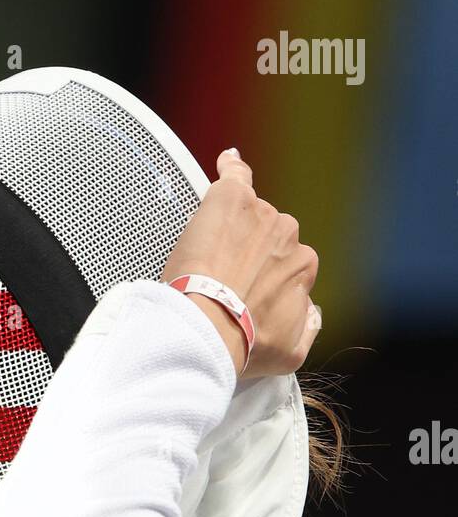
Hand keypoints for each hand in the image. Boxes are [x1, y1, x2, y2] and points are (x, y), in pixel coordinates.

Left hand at [161, 149, 320, 377]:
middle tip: (219, 277)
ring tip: (205, 256)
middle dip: (247, 253)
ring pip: (245, 215)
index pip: (285, 263)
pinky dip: (231, 169)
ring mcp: (260, 215)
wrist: (208, 328)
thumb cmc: (242, 343)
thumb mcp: (288, 353)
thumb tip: (311, 313)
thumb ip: (307, 328)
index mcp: (303, 266)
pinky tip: (227, 163)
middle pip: (266, 236)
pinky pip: (235, 175)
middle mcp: (288, 236)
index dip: (261, 276)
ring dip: (231, 228)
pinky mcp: (231, 199)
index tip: (242, 289)